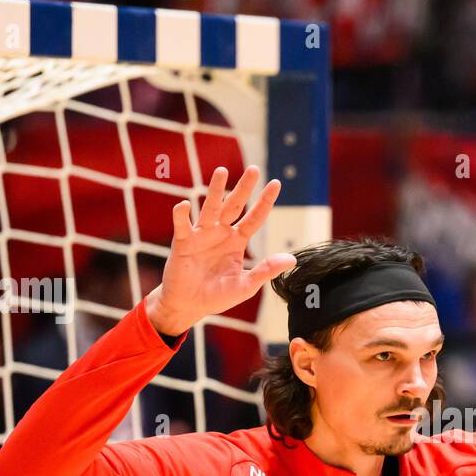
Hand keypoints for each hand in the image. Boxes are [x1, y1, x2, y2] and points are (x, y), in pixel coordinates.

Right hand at [145, 165, 297, 334]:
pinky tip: (184, 205)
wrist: (189, 305)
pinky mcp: (183, 242)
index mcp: (236, 242)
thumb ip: (267, 270)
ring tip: (221, 172)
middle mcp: (220, 233)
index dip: (265, 202)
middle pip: (234, 206)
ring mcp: (201, 235)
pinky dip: (181, 215)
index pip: (254, 218)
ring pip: (210, 208)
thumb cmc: (217, 296)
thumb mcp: (246, 285)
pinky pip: (182, 225)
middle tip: (254, 169)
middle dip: (244, 188)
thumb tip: (293, 259)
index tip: (276, 183)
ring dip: (215, 191)